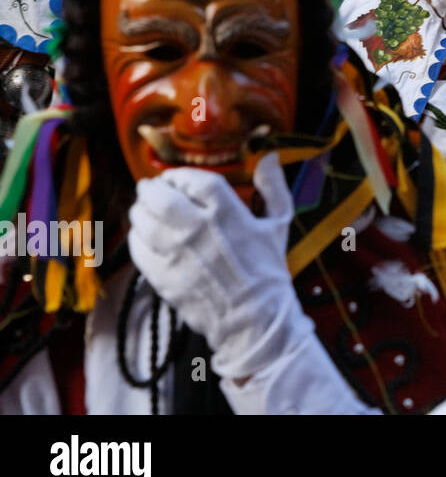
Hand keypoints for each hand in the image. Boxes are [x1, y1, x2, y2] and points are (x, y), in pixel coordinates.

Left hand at [128, 154, 310, 379]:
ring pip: (142, 219)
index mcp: (226, 211)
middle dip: (151, 189)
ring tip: (146, 209)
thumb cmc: (267, 270)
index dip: (178, 175)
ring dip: (140, 209)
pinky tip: (145, 235)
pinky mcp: (161, 274)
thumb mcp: (278, 224)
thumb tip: (269, 158)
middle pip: (159, 195)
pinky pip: (137, 246)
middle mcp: (196, 228)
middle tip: (152, 189)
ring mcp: (175, 252)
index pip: (190, 180)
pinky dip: (137, 236)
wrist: (253, 318)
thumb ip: (273, 188)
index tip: (175, 179)